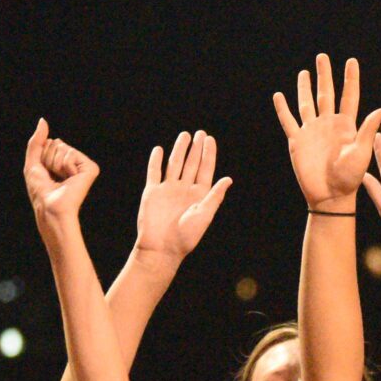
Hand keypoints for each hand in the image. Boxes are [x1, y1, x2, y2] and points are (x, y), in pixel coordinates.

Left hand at [22, 120, 100, 229]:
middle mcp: (74, 162)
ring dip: (55, 164)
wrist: (50, 206)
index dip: (42, 156)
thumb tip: (43, 120)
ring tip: (60, 180)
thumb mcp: (33, 162)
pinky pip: (71, 154)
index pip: (49, 142)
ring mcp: (83, 165)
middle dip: (48, 159)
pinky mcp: (90, 169)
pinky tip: (70, 179)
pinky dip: (65, 166)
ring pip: (63, 148)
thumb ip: (36, 141)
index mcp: (61, 161)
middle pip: (56, 143)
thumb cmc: (40, 190)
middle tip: (52, 177)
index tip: (45, 173)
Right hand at [134, 129, 229, 263]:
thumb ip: (214, 196)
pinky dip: (156, 161)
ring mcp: (168, 190)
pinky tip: (159, 150)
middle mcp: (184, 190)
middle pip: (192, 164)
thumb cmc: (186, 236)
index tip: (210, 140)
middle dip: (196, 149)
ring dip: (179, 150)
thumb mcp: (205, 215)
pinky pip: (154, 173)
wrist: (162, 248)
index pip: (206, 169)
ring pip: (174, 165)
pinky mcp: (152, 192)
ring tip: (184, 136)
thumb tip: (228, 179)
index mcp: (199, 195)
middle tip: (200, 133)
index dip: (208, 154)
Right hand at [272, 53, 380, 208]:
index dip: (350, 78)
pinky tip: (279, 96)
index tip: (351, 61)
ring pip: (307, 103)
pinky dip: (283, 108)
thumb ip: (368, 128)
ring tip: (304, 72)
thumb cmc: (350, 177)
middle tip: (322, 57)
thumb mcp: (362, 151)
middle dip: (324, 75)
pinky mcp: (297, 140)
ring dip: (305, 87)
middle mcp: (329, 124)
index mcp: (346, 125)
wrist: (331, 196)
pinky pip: (288, 120)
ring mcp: (312, 131)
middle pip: (326, 93)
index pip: (349, 96)